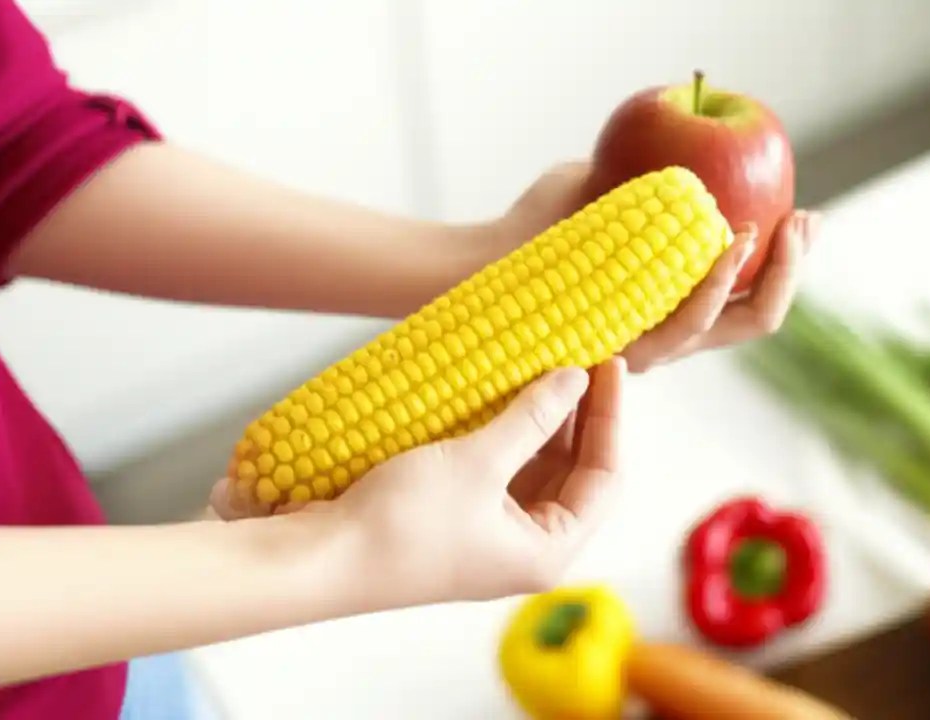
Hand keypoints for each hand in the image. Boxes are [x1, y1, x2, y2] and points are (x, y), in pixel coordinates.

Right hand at [212, 359, 624, 605]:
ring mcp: (489, 534)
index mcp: (547, 553)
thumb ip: (531, 418)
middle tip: (581, 356)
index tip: (608, 364)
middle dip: (579, 416)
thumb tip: (576, 378)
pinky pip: (498, 469)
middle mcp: (525, 548)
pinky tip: (504, 394)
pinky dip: (506, 433)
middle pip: (575, 473)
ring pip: (536, 468)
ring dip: (542, 421)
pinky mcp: (457, 519)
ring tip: (548, 366)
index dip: (610, 417)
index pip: (605, 478)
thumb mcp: (477, 463)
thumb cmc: (401, 525)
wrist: (318, 560)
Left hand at [494, 161, 821, 371]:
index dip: (786, 262)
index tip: (807, 216)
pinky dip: (716, 282)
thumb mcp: (593, 188)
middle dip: (794, 271)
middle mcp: (667, 337)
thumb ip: (635, 178)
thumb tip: (673, 148)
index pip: (746, 295)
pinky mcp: (623, 349)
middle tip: (807, 222)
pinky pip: (685, 324)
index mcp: (670, 307)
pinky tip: (731, 241)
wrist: (479, 263)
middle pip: (756, 318)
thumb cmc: (531, 231)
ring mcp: (648, 349)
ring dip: (769, 276)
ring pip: (733, 326)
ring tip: (778, 228)